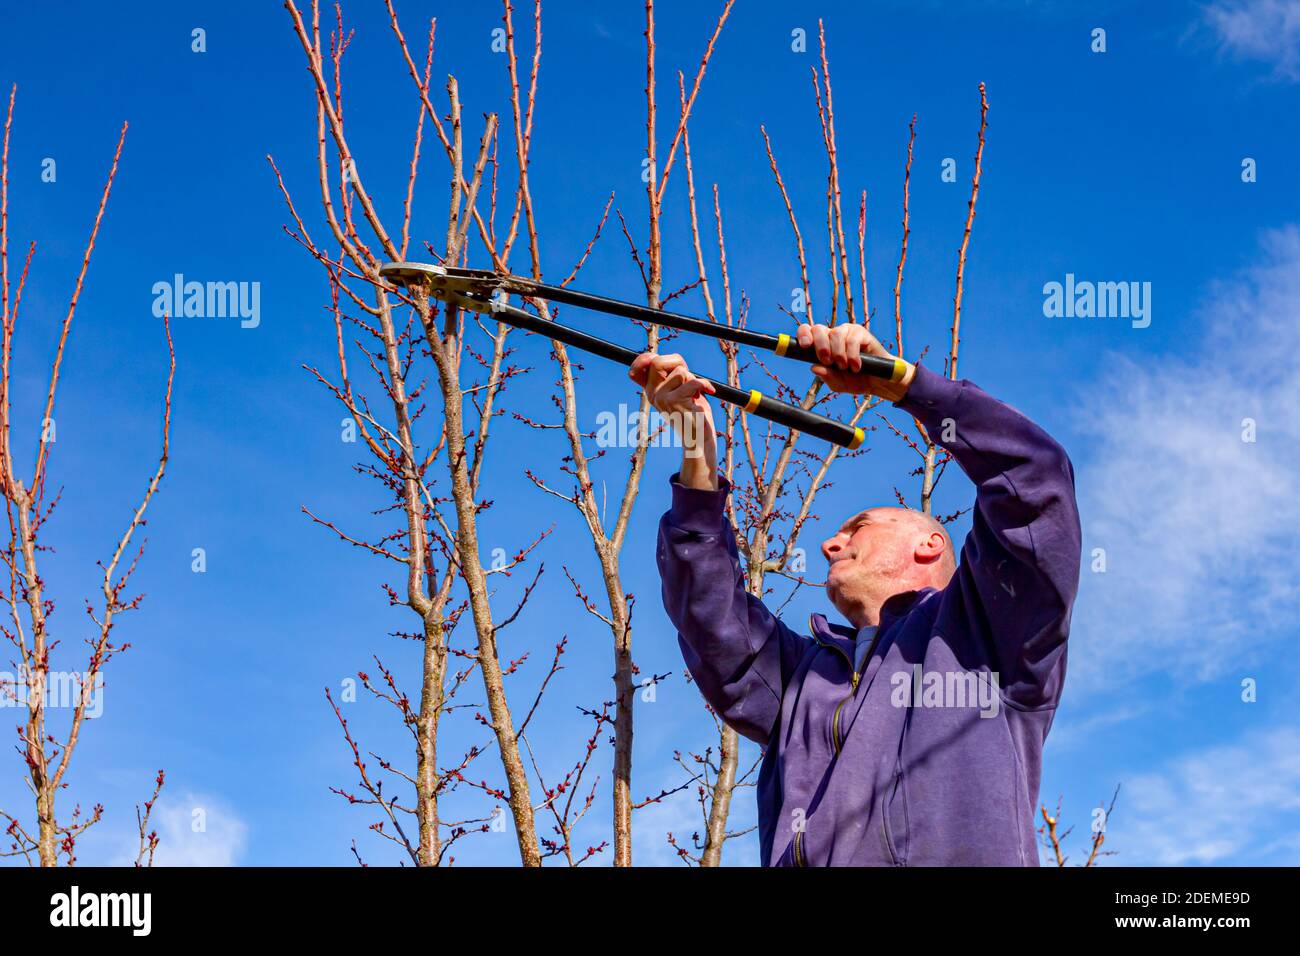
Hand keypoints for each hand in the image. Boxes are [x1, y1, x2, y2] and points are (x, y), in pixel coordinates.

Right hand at [629, 352, 717, 489]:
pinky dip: (705, 385)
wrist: (699, 439)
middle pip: (657, 362)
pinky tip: (709, 392)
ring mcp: (662, 398)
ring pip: (680, 372)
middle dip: (678, 362)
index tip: (656, 359)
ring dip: (694, 380)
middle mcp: (652, 395)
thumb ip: (673, 376)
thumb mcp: (680, 391)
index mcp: (651, 391)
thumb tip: (672, 359)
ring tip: (695, 394)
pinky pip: (693, 382)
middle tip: (688, 375)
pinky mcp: (675, 402)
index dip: (645, 358)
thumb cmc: (693, 414)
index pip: (638, 368)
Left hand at [796, 322, 914, 401]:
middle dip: (820, 346)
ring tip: (846, 367)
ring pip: (835, 334)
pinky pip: (851, 339)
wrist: (877, 381)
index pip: (807, 332)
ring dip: (839, 353)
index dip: (803, 335)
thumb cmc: (855, 380)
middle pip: (818, 329)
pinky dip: (852, 355)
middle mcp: (832, 336)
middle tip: (828, 361)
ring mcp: (846, 332)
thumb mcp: (838, 383)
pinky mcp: (860, 332)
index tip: (805, 346)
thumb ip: (826, 377)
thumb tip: (814, 367)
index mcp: (822, 345)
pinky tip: (856, 366)